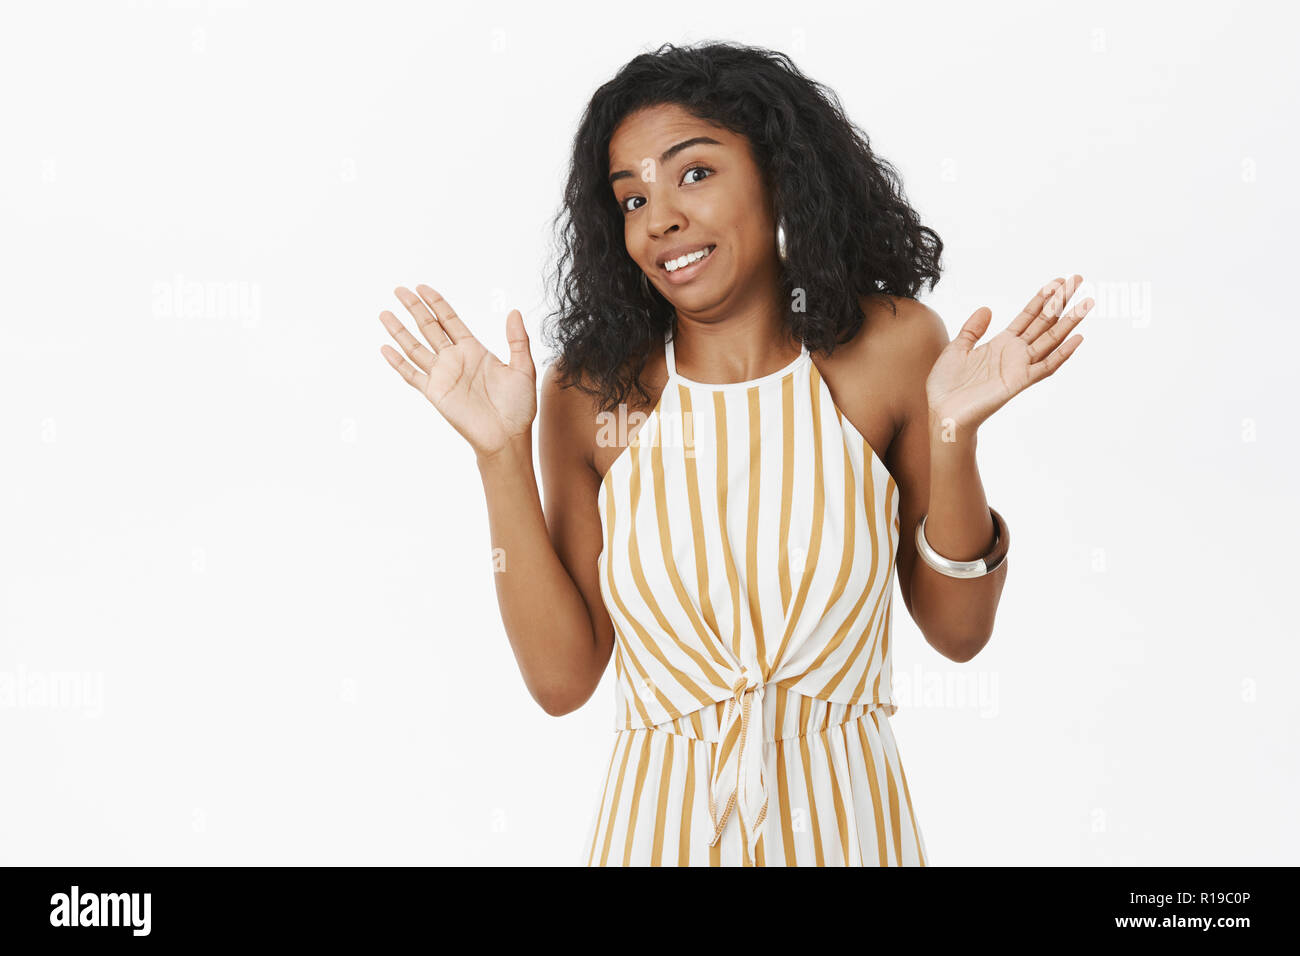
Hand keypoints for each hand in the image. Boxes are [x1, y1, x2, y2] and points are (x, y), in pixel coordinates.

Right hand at [379, 285, 536, 459]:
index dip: (436, 303)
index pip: (450, 320)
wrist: (507, 436)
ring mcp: (442, 375)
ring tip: (384, 313)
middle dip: (414, 308)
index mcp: (474, 350)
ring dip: (399, 331)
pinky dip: (397, 362)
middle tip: (399, 290)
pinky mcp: (434, 393)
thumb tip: (514, 312)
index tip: (422, 288)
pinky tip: (385, 348)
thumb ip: (518, 340)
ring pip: (415, 347)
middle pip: (429, 327)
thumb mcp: (523, 368)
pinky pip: (411, 375)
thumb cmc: (518, 406)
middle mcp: (454, 359)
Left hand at [925, 274, 1092, 430]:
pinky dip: (1062, 354)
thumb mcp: (957, 349)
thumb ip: (973, 329)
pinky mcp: (1019, 382)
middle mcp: (1015, 353)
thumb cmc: (948, 385)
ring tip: (1087, 302)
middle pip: (1044, 322)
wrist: (942, 412)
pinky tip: (1078, 338)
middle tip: (1079, 279)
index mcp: (1001, 343)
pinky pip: (1045, 367)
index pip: (1028, 316)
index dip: (1043, 298)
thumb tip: (987, 308)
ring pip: (1050, 340)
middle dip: (1061, 301)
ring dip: (1070, 322)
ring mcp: (1019, 367)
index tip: (1058, 281)